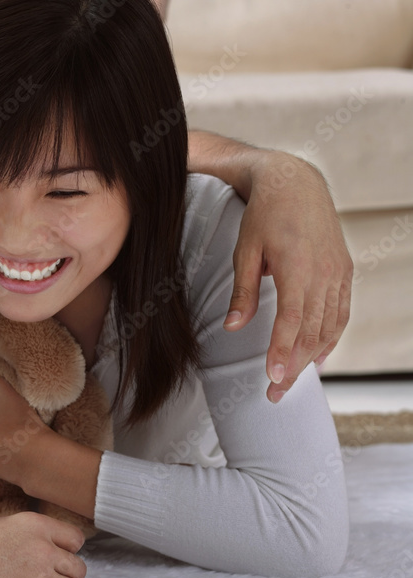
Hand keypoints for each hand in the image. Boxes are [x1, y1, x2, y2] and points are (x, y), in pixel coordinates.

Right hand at [0, 512, 85, 577]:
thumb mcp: (0, 525)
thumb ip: (29, 534)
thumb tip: (47, 545)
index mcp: (34, 524)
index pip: (76, 539)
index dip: (67, 550)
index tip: (57, 556)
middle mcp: (43, 548)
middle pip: (79, 567)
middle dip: (66, 574)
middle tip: (48, 577)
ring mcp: (39, 576)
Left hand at [226, 152, 352, 402]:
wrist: (295, 183)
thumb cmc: (263, 215)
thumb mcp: (244, 251)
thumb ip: (243, 292)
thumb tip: (234, 328)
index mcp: (297, 267)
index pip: (292, 320)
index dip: (283, 351)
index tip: (273, 377)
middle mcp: (324, 273)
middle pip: (312, 331)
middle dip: (294, 366)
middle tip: (276, 393)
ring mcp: (338, 273)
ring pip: (330, 326)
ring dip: (312, 357)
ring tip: (292, 381)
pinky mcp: (343, 271)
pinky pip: (340, 313)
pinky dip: (330, 338)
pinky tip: (317, 357)